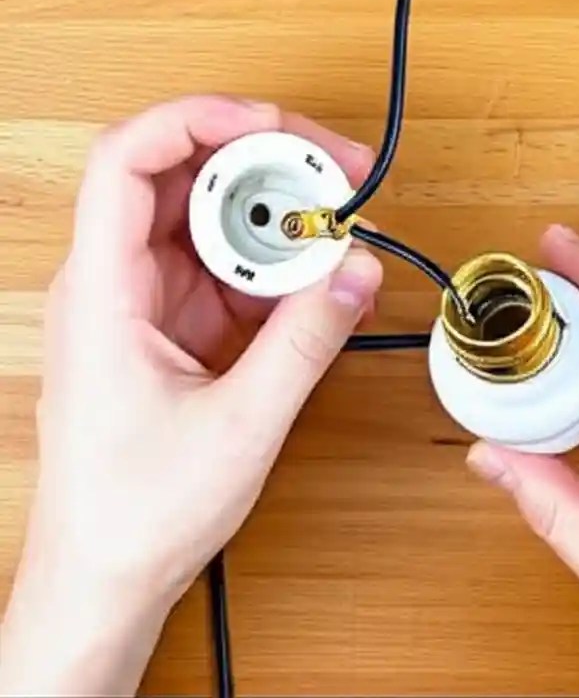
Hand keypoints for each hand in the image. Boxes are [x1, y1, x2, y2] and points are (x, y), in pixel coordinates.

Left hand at [0, 96, 382, 694]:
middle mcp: (115, 285)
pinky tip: (323, 288)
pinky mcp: (173, 332)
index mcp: (103, 293)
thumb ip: (306, 340)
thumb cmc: (137, 511)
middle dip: (264, 165)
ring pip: (211, 226)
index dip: (202, 120)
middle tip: (337, 176)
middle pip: (182, 180)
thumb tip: (356, 269)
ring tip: (341, 233)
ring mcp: (145, 306)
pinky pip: (228, 275)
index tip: (278, 128)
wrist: (106, 578)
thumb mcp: (242, 424)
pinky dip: (277, 273)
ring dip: (278, 222)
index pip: (132, 161)